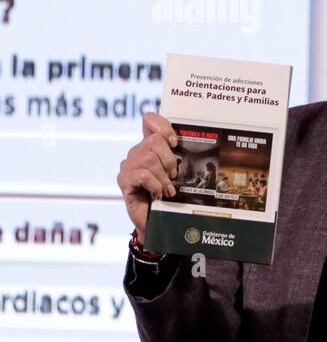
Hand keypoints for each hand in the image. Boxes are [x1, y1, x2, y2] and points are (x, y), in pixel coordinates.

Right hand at [117, 113, 178, 234]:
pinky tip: (157, 194)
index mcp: (149, 147)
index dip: (163, 126)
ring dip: (163, 177)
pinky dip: (155, 185)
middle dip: (169, 160)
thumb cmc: (169, 196)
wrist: (157, 221)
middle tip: (172, 176)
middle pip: (154, 141)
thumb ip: (177, 157)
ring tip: (166, 189)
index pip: (149, 120)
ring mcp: (128, 166)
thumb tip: (187, 146)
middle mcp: (136, 153)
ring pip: (149, 158)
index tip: (174, 143)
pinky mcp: (123, 180)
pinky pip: (143, 175)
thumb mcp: (176, 173)